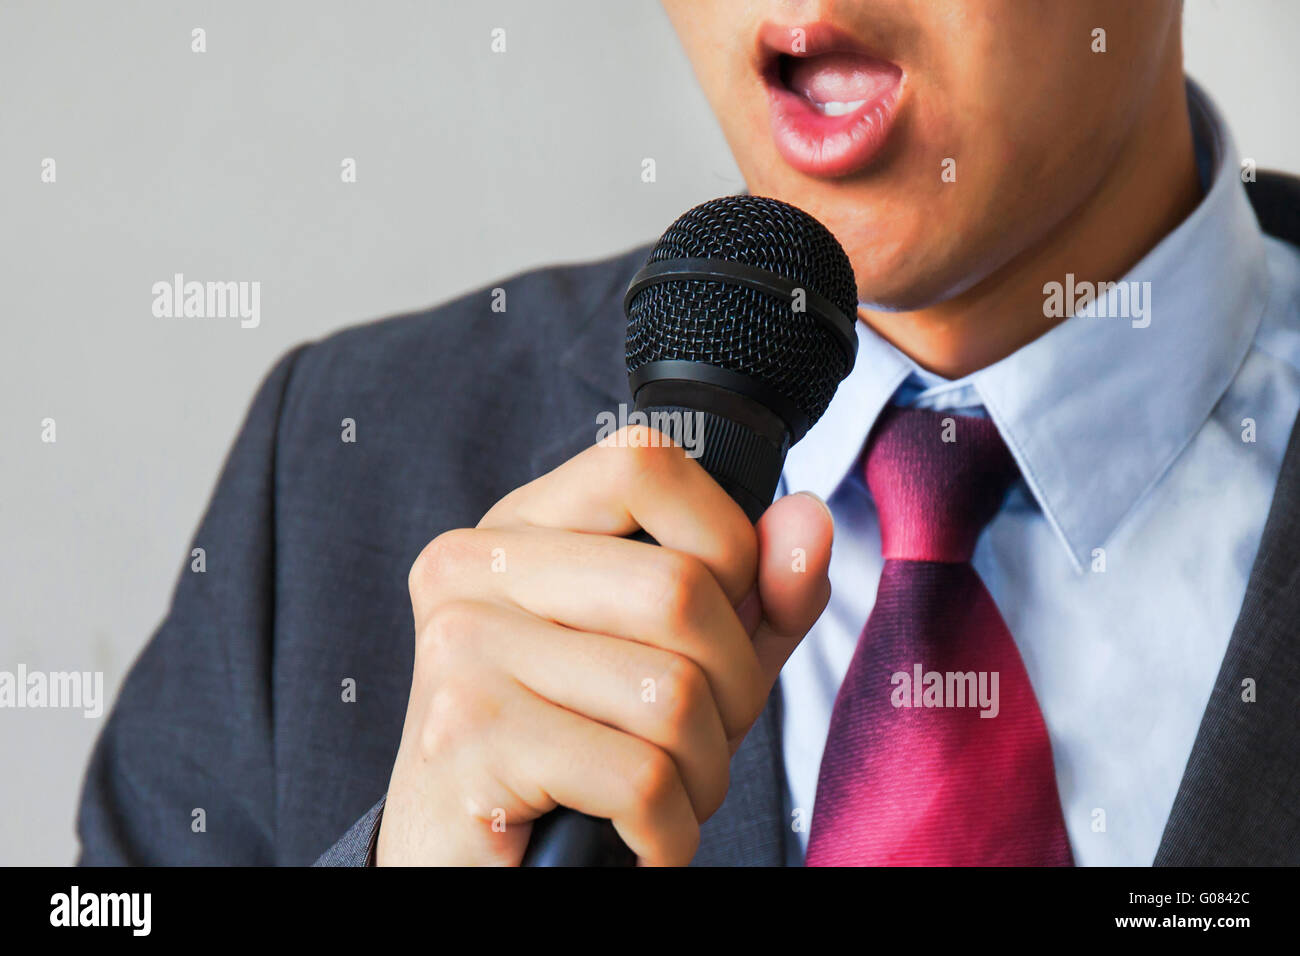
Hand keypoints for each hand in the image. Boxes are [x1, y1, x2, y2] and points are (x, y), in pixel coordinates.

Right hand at [376, 425, 832, 864]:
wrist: (465, 867)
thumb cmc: (578, 759)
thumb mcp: (682, 660)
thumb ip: (752, 593)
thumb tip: (810, 520)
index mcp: (519, 530)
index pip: (645, 462)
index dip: (724, 541)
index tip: (722, 620)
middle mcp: (474, 569)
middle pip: (679, 589)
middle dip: (733, 688)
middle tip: (699, 742)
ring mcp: (461, 648)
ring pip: (670, 693)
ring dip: (703, 772)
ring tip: (665, 796)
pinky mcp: (467, 738)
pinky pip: (639, 777)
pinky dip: (669, 831)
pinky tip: (640, 838)